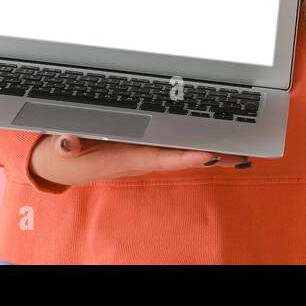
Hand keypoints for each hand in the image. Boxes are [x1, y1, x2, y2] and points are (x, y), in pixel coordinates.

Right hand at [30, 133, 251, 186]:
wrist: (63, 165)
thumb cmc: (66, 155)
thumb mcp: (61, 149)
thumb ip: (65, 144)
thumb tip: (68, 140)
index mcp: (128, 158)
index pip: (162, 156)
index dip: (187, 156)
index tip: (210, 153)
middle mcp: (144, 158)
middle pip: (184, 157)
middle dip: (213, 156)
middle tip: (244, 153)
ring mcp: (148, 155)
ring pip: (186, 153)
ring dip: (214, 153)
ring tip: (243, 150)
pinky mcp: (148, 150)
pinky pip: (179, 150)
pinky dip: (201, 148)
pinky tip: (221, 146)